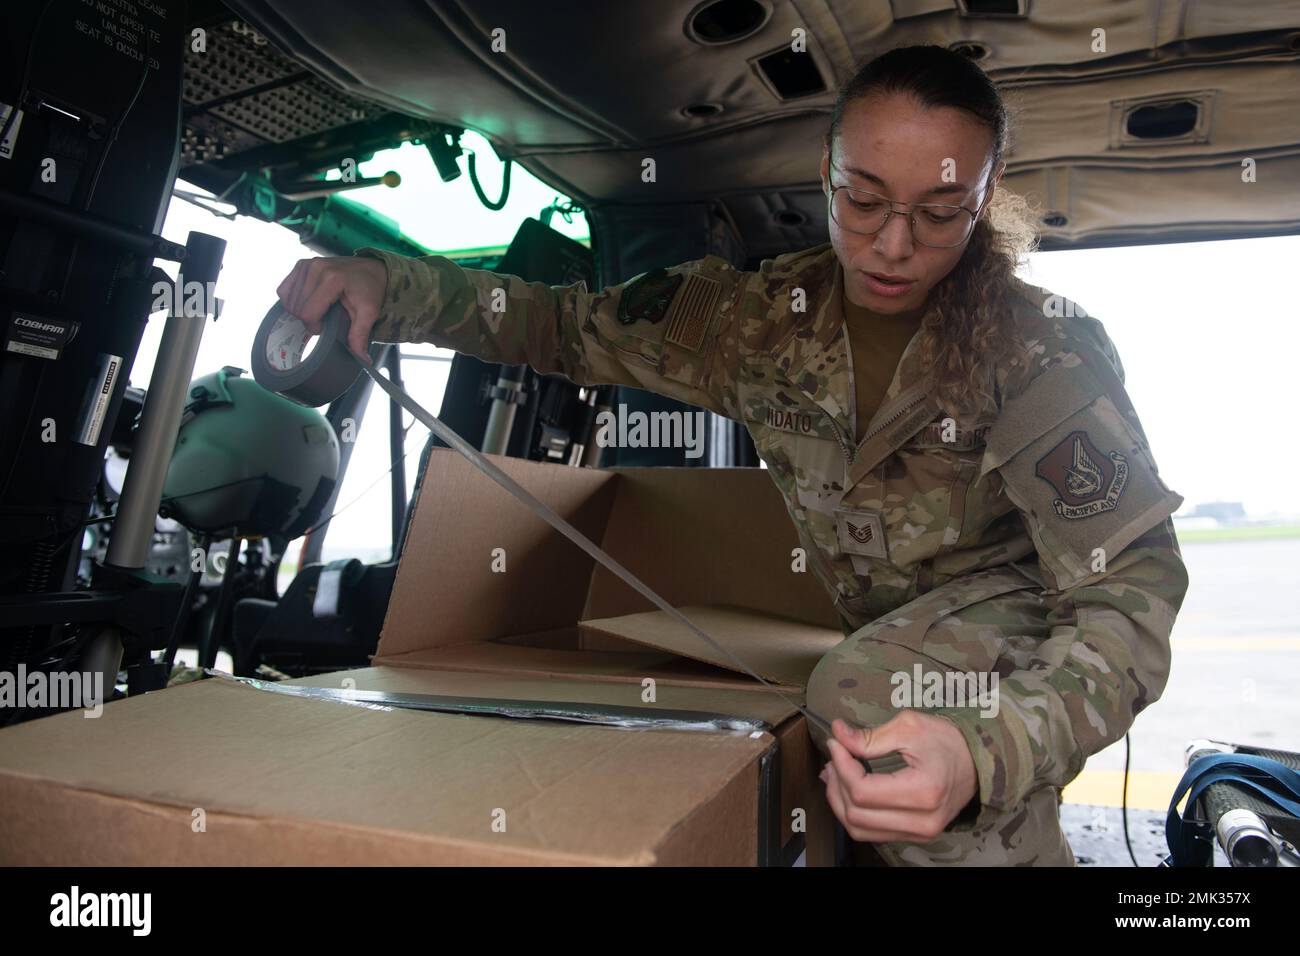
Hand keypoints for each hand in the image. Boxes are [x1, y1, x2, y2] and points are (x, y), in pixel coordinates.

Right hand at [276, 256, 388, 362]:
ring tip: (319, 309)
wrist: (371, 269)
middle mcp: (316, 268)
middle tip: (324, 319)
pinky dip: (292, 300)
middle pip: (296, 308)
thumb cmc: (370, 289)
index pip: (308, 313)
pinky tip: (307, 302)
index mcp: (332, 279)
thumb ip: (360, 335)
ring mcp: (306, 265)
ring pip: (288, 301)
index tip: (325, 328)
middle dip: (308, 320)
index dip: (314, 327)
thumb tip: (362, 359)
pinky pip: (284, 290)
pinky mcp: (300, 265)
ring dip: (300, 311)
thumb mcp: (369, 313)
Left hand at [819, 713, 977, 842]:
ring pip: (859, 829)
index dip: (842, 766)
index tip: (836, 744)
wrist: (977, 762)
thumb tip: (838, 735)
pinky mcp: (915, 835)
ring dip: (839, 802)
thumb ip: (870, 737)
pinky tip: (846, 790)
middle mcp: (923, 820)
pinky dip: (853, 813)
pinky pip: (871, 833)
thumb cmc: (948, 742)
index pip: (863, 790)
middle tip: (835, 757)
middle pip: (856, 813)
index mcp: (924, 791)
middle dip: (837, 783)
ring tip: (835, 773)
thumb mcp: (909, 727)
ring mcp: (920, 832)